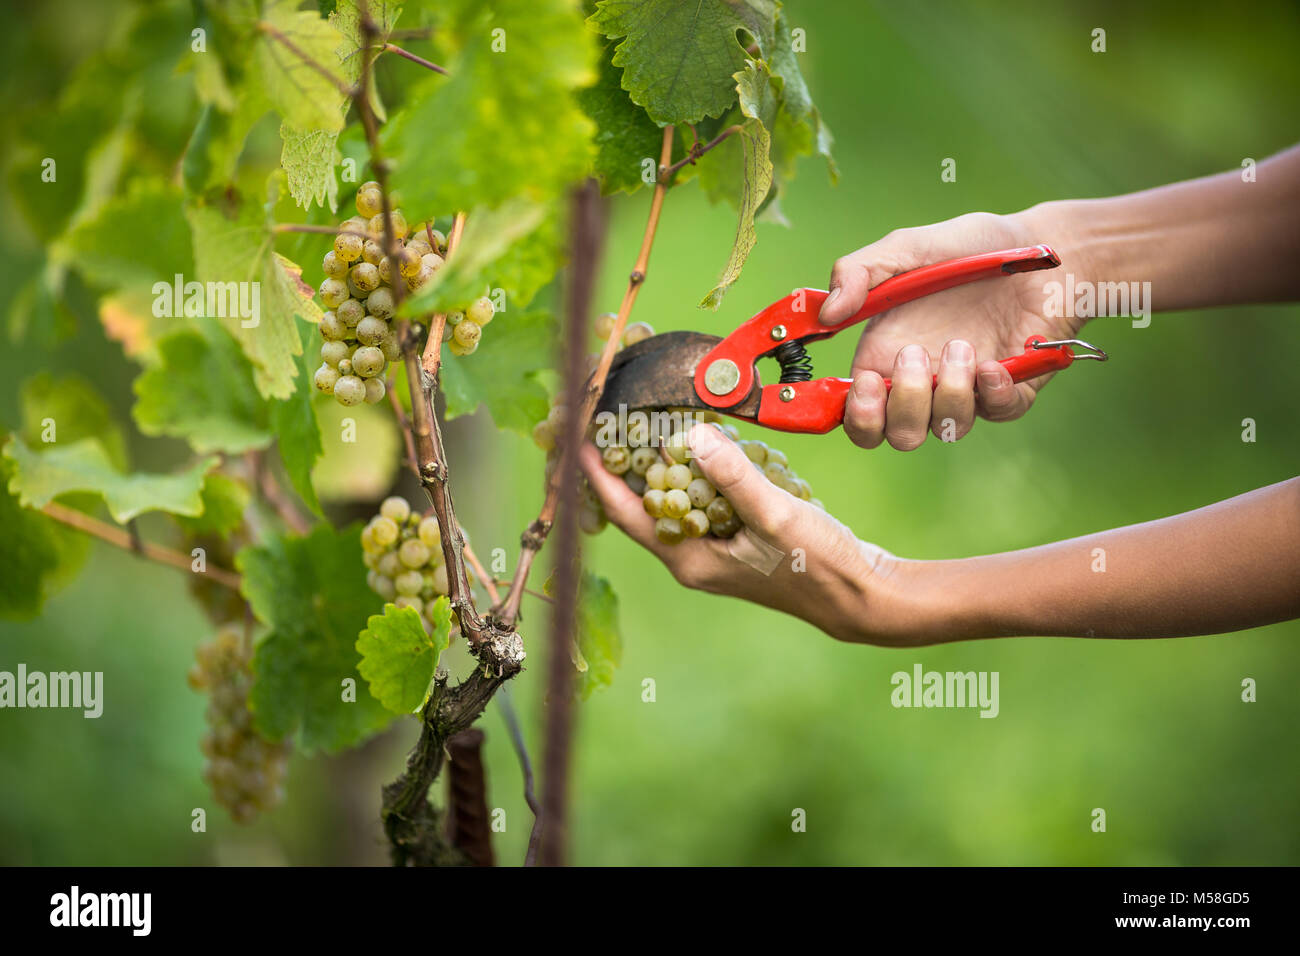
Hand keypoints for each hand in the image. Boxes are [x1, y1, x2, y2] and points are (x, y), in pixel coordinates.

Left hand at [579, 423, 923, 645]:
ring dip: (665, 465)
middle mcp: (695, 559)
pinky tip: (708, 444)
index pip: (630, 513)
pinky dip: (701, 473)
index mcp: (690, 561)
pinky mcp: (738, 541)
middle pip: (646, 506)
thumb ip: (733, 477)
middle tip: (613, 421)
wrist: (862, 596)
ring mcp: (717, 551)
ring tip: (650, 423)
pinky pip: (706, 502)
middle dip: (628, 465)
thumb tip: (693, 437)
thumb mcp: (775, 515)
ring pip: (677, 501)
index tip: (579, 439)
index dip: (600, 477)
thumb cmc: (820, 564)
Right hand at [818, 210, 1086, 449]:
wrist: (1041, 245)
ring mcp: (968, 388)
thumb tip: (826, 314)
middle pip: (900, 435)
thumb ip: (858, 272)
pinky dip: (994, 394)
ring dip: (951, 392)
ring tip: (963, 345)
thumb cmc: (969, 246)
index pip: (861, 415)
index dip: (858, 416)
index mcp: (887, 356)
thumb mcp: (905, 248)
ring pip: (947, 429)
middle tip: (916, 355)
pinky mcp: (1011, 388)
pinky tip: (994, 364)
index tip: (865, 385)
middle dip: (904, 406)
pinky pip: (998, 413)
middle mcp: (925, 381)